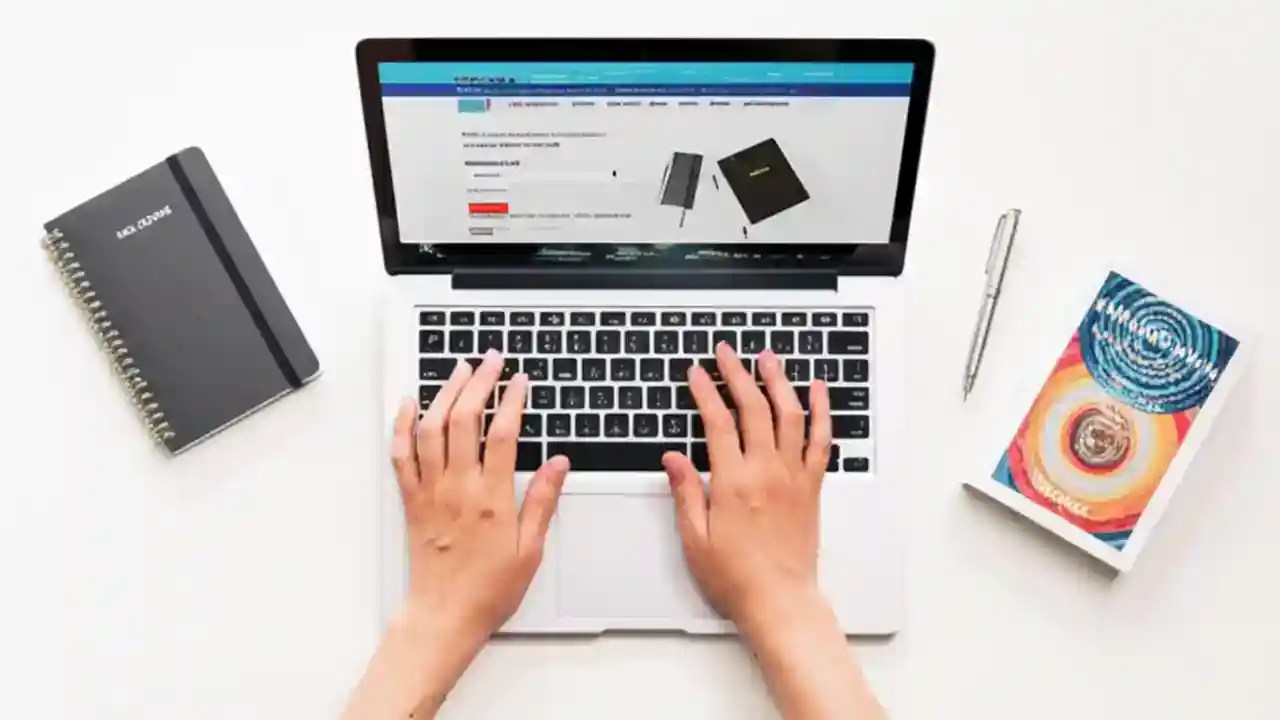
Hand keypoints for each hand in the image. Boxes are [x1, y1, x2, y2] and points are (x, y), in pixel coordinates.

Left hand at [343, 350, 568, 718]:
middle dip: (479, 382)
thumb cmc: (488, 589)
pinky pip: (401, 454)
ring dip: (444, 393)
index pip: (502, 433)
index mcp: (491, 498)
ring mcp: (430, 491)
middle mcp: (457, 488)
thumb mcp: (531, 549)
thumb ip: (542, 501)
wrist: (444, 615)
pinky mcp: (412, 500)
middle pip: (465, 419)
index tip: (520, 380)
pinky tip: (409, 404)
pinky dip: (402, 425)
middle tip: (491, 361)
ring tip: (458, 370)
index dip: (513, 400)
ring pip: (431, 428)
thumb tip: (558, 464)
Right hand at [662, 343, 830, 628]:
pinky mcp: (812, 487)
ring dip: (778, 381)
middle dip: (737, 374)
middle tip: (726, 352)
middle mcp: (767, 472)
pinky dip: (821, 411)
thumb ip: (685, 492)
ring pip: (789, 415)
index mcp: (733, 483)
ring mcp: (794, 476)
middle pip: (753, 408)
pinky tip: (817, 390)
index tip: (696, 373)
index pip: (716, 422)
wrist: (780, 601)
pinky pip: (820, 440)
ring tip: (767, 358)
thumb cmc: (737, 577)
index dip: (704, 391)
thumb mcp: (695, 538)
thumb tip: (673, 458)